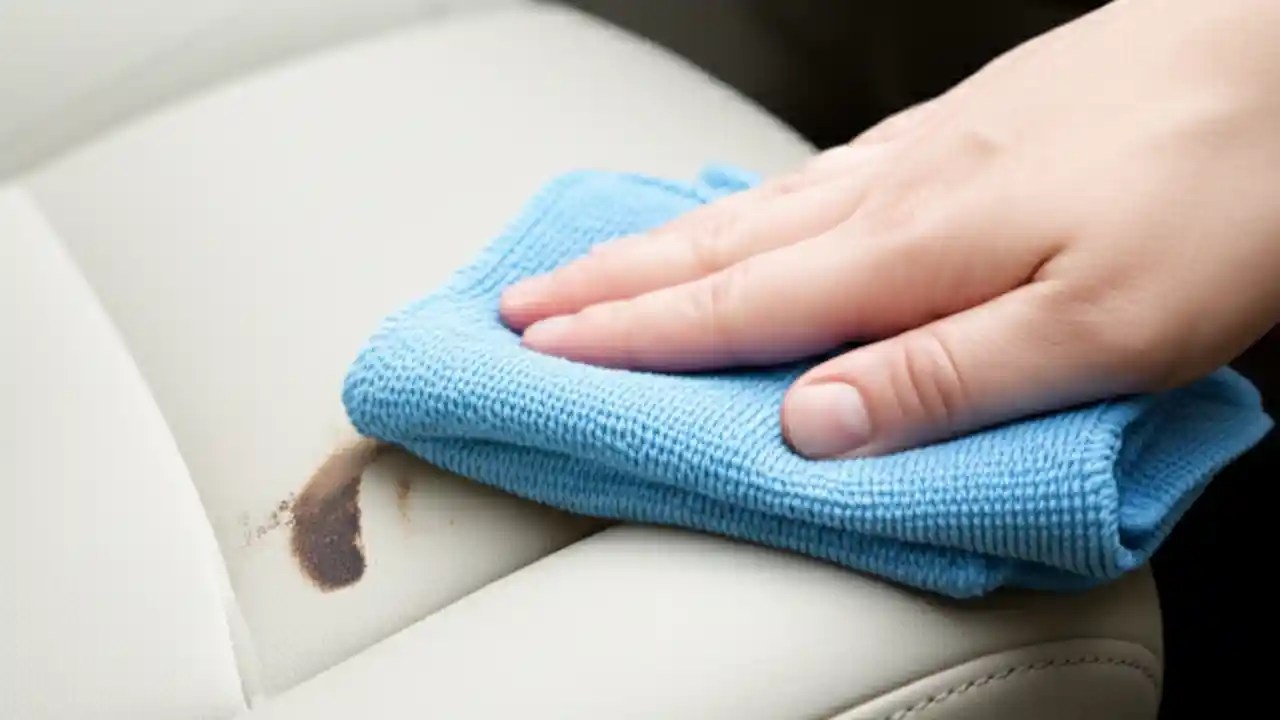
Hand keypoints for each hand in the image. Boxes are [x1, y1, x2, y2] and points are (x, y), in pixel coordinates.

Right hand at [500, 0, 1279, 458]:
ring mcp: (917, 153)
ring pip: (751, 207)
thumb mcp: (1103, 326)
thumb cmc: (1218, 187)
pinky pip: (807, 179)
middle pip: (714, 248)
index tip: (540, 353)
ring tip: (587, 269)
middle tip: (517, 304)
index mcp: (912, 251)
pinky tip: (732, 214)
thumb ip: (948, 378)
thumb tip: (810, 424)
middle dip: (605, 286)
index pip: (734, 308)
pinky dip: (738, 206)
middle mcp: (891, 192)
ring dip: (655, 245)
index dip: (629, 338)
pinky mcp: (953, 131)